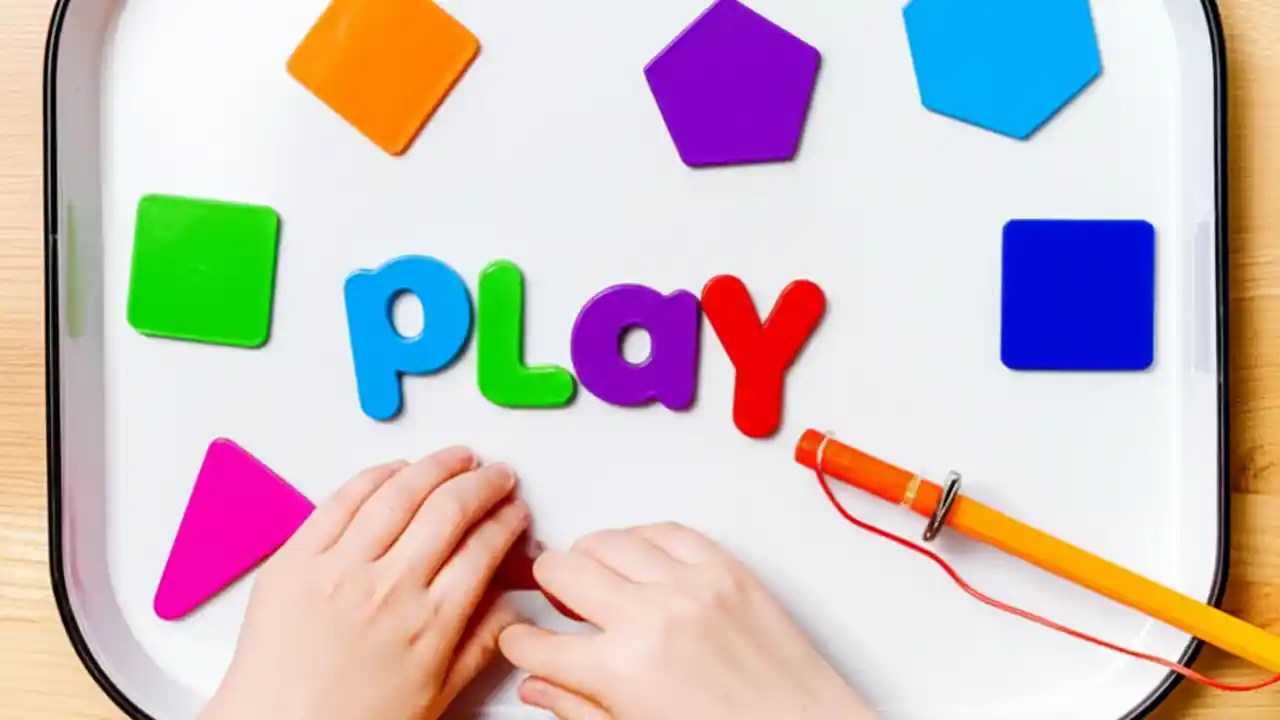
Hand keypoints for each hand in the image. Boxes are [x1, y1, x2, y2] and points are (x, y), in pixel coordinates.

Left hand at [203, 446, 528, 719]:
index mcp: (430, 624)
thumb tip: (511, 609)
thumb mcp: (434, 696)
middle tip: (496, 477)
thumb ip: (478, 645)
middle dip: (484, 484)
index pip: (484, 548)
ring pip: (401, 492)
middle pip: (451, 509)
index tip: (514, 512)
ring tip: (456, 459)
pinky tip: (395, 469)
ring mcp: (339, 569)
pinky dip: (375, 475)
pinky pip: (341, 500)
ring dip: (438, 466)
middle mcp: (389, 588)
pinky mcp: (295, 559)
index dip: (507, 521)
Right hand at [499, 523, 874, 719]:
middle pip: (563, 569)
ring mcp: (691, 585)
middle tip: (553, 599)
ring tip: (595, 575)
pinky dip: (645, 539)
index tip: (523, 639)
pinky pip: (668, 529)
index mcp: (620, 671)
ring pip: (610, 539)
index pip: (535, 640)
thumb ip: (580, 708)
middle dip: (546, 584)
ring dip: (591, 556)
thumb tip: (539, 686)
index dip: (519, 641)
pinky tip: (641, 557)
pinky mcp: (727, 569)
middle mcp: (651, 617)